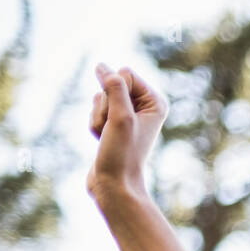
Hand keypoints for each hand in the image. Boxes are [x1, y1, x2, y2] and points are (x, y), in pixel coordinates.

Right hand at [87, 62, 168, 208]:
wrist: (114, 184)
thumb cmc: (122, 153)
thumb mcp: (120, 116)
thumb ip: (114, 87)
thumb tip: (103, 66)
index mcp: (155, 102)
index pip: (124, 73)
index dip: (115, 92)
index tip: (122, 117)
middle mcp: (145, 106)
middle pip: (110, 84)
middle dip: (105, 106)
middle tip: (113, 130)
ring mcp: (129, 115)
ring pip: (100, 97)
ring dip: (98, 117)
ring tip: (108, 137)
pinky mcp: (114, 123)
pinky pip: (95, 110)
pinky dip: (94, 125)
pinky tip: (102, 141)